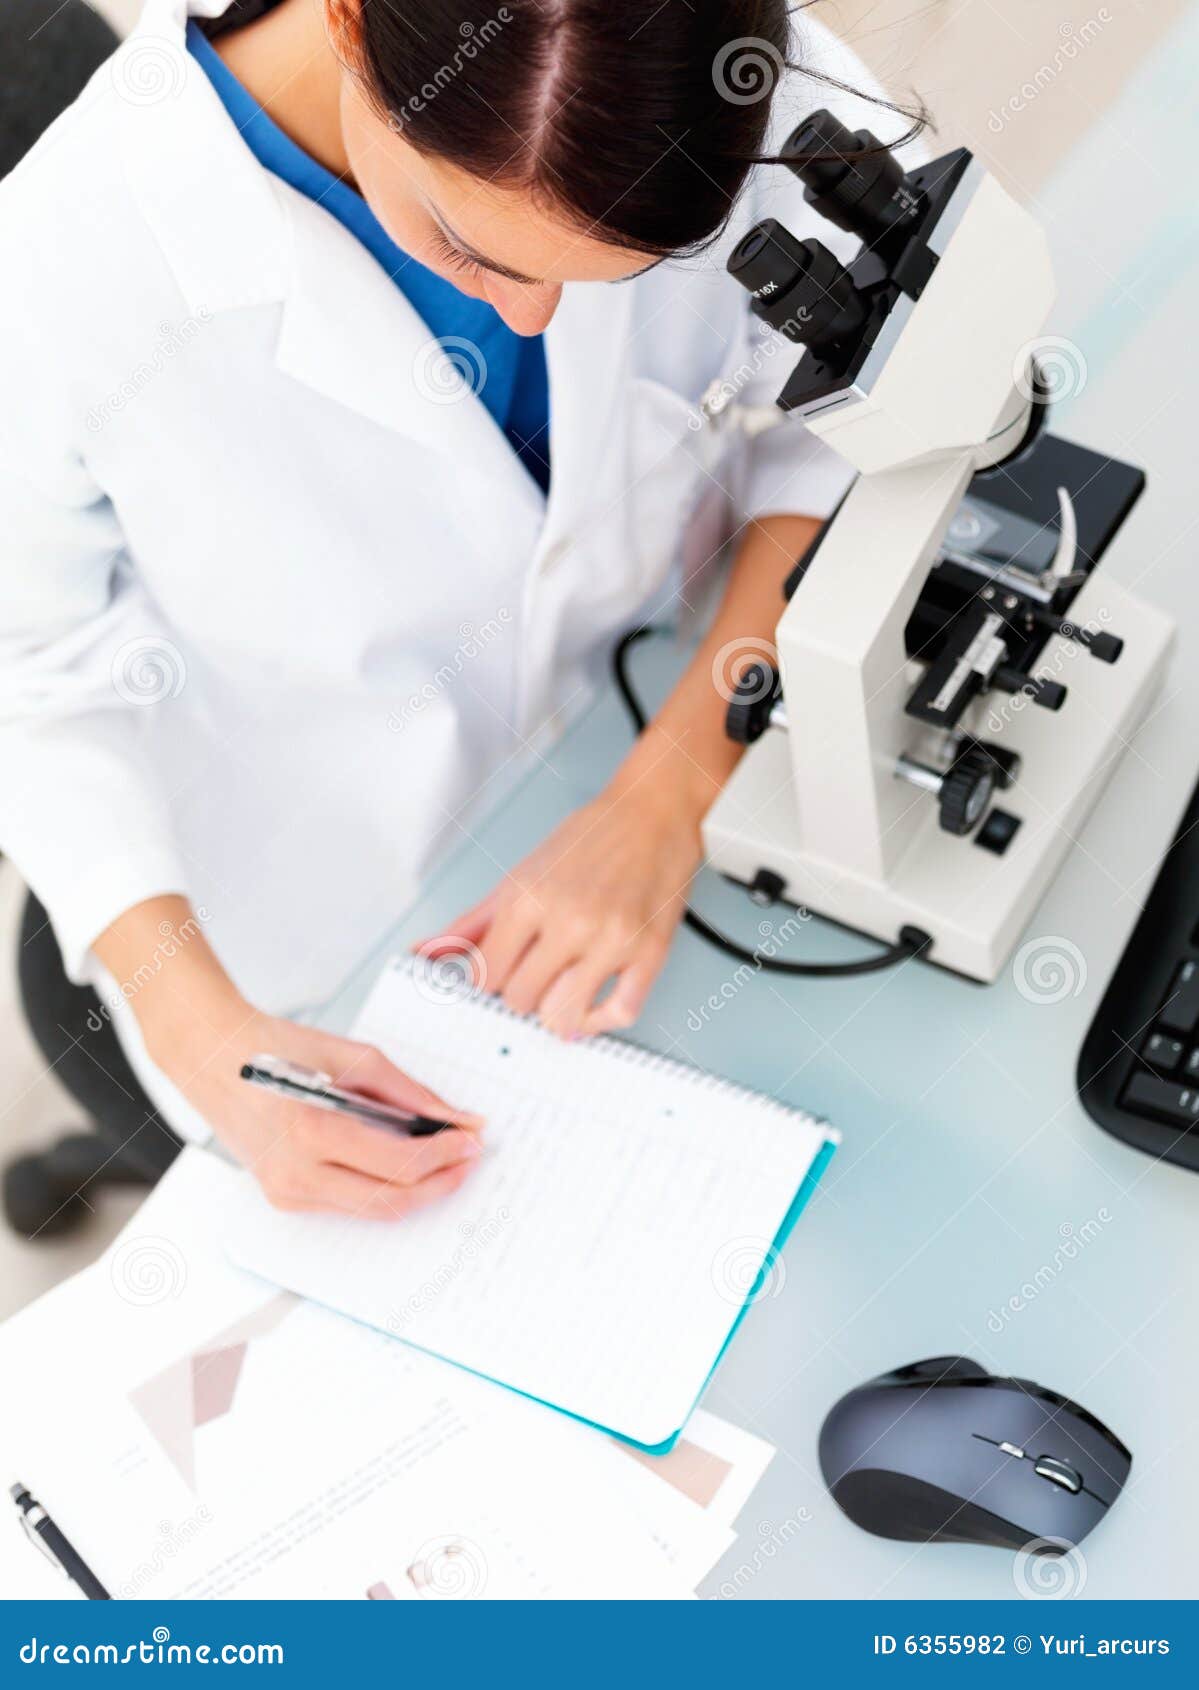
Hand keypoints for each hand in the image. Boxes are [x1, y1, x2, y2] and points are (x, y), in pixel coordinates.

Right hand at [143, 991, 482, 1219]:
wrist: (214, 1059)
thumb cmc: (280, 1049)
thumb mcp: (353, 1057)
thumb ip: (410, 1092)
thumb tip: (459, 1118)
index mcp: (313, 1130)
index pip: (398, 1162)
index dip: (445, 1155)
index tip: (473, 1140)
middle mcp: (297, 1173)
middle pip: (390, 1201)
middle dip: (440, 1183)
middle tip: (468, 1159)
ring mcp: (287, 1192)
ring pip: (372, 1211)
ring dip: (416, 1190)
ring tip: (444, 1162)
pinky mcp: (284, 1198)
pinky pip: (347, 1204)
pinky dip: (381, 1188)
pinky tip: (402, 1166)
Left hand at [417, 767, 704, 1037]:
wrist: (651, 812)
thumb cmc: (589, 839)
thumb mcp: (519, 875)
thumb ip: (472, 923)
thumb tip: (424, 955)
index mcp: (528, 900)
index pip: (485, 975)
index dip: (489, 979)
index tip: (500, 973)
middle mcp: (569, 922)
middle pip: (520, 999)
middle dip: (523, 993)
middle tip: (535, 974)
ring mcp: (612, 940)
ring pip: (564, 1015)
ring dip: (557, 1012)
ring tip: (561, 990)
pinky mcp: (650, 952)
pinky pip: (620, 1013)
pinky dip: (600, 1020)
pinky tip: (593, 1005)